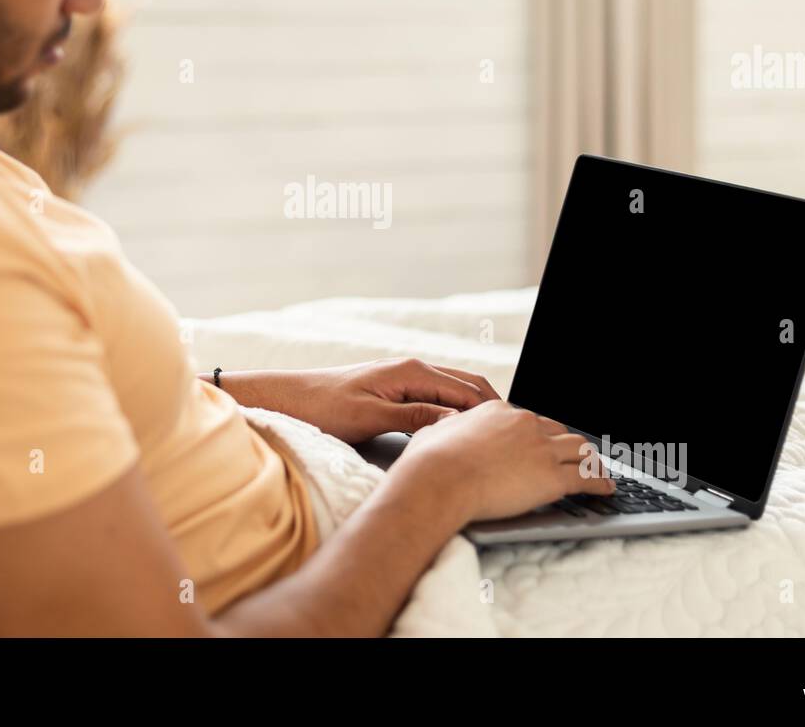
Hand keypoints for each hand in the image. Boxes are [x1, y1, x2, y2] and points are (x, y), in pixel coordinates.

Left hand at [206, 358, 501, 443]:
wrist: (286, 399)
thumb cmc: (321, 407)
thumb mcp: (370, 417)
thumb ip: (416, 418)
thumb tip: (457, 423)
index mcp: (410, 371)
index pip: (467, 390)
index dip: (493, 412)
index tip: (515, 432)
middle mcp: (411, 369)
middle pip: (467, 386)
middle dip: (493, 408)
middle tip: (518, 434)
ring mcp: (403, 378)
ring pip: (454, 390)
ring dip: (476, 408)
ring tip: (498, 434)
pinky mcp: (394, 390)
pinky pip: (437, 396)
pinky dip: (457, 409)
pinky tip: (463, 429)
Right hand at [396, 400, 615, 522]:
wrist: (440, 480)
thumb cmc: (430, 462)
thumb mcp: (435, 431)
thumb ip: (449, 427)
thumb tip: (446, 426)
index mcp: (499, 411)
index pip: (528, 420)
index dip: (537, 435)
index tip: (540, 444)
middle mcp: (525, 423)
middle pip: (557, 431)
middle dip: (565, 445)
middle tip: (570, 457)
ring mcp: (541, 449)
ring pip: (580, 449)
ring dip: (590, 459)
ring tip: (597, 469)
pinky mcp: (552, 477)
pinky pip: (587, 478)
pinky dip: (600, 483)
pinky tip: (606, 489)